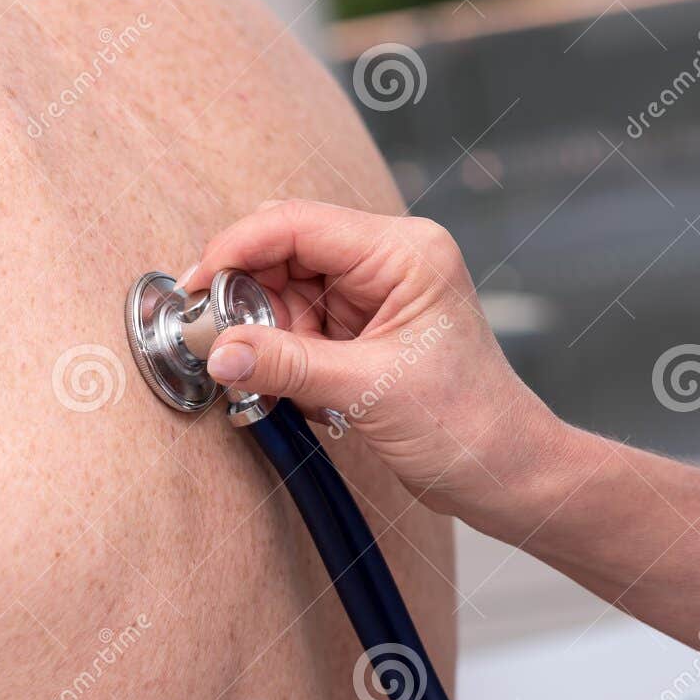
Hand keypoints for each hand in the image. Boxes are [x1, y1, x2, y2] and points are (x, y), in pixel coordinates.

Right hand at [183, 201, 566, 523]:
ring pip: (287, 296)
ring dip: (268, 339)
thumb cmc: (470, 426)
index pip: (298, 224)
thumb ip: (289, 365)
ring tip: (277, 384)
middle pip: (286, 255)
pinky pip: (301, 331)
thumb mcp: (371, 390)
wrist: (505, 475)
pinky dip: (286, 360)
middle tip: (219, 344)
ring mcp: (376, 299)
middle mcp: (390, 264)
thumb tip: (218, 351)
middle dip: (249, 301)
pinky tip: (301, 395)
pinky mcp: (365, 334)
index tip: (194, 290)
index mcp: (405, 253)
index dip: (236, 250)